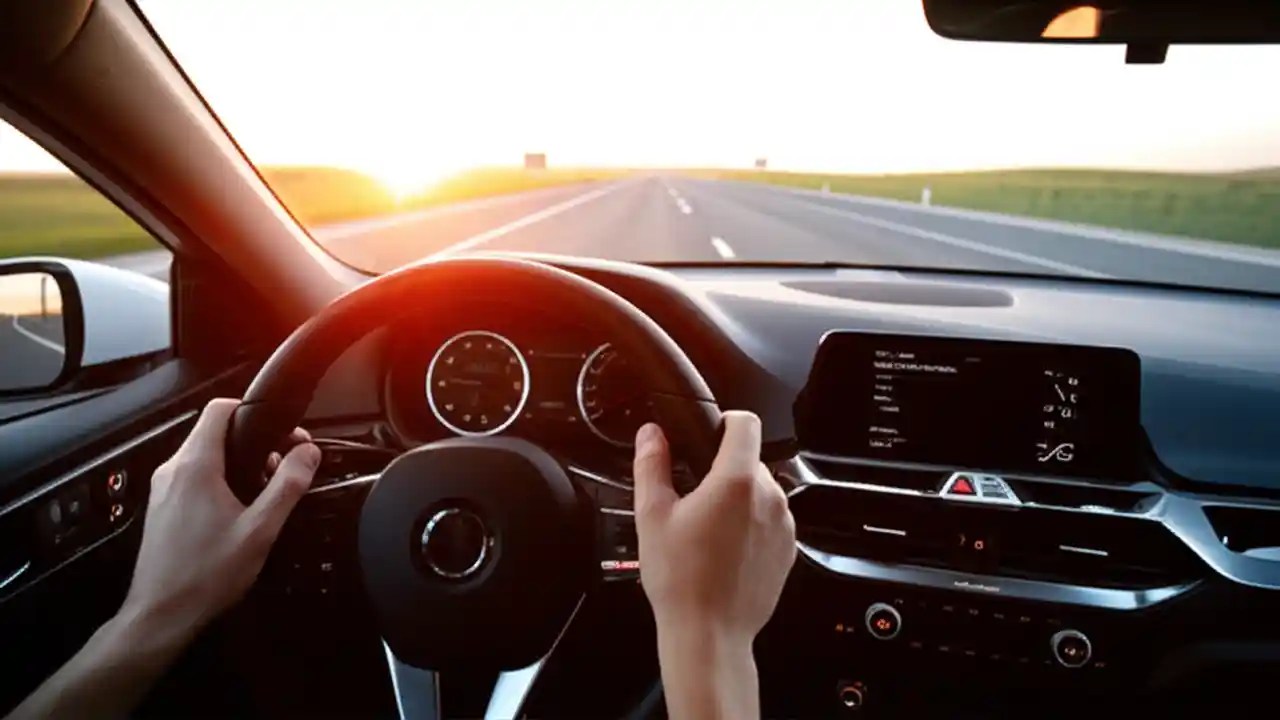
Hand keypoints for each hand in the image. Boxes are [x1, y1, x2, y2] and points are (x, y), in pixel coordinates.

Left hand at [122, 398, 319, 642]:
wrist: (161, 615)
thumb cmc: (206, 576)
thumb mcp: (260, 530)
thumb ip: (288, 485)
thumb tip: (308, 453)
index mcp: (195, 467)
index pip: (219, 409)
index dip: (251, 411)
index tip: (279, 431)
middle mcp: (172, 471)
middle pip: (213, 432)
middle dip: (251, 442)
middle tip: (279, 467)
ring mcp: (162, 490)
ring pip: (203, 456)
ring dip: (235, 463)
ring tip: (261, 493)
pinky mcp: (161, 508)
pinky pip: (192, 477)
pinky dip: (217, 481)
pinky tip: (235, 511)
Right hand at [632, 411, 795, 719]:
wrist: (709, 634)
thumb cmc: (681, 581)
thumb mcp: (652, 515)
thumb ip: (651, 464)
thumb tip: (651, 436)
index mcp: (736, 481)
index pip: (745, 422)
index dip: (725, 421)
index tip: (710, 434)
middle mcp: (769, 498)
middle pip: (750, 459)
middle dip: (723, 470)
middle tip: (694, 499)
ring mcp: (784, 524)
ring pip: (762, 491)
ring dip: (739, 499)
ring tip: (708, 530)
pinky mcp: (789, 549)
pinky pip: (771, 520)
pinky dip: (752, 525)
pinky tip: (725, 550)